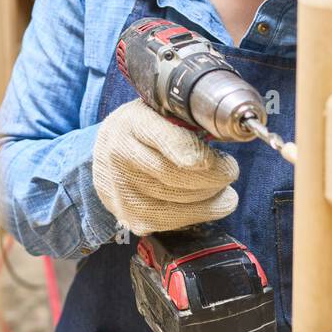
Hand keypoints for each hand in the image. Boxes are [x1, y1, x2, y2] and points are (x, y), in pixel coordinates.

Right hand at [92, 99, 238, 234]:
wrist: (101, 157)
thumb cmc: (141, 130)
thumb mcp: (158, 110)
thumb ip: (186, 118)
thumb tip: (221, 130)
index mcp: (132, 123)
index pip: (167, 141)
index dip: (198, 154)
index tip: (220, 162)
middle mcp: (121, 157)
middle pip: (176, 176)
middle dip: (213, 177)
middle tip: (229, 171)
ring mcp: (124, 191)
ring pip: (178, 203)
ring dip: (211, 197)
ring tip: (223, 187)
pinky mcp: (132, 218)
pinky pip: (175, 221)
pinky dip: (200, 213)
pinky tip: (211, 203)